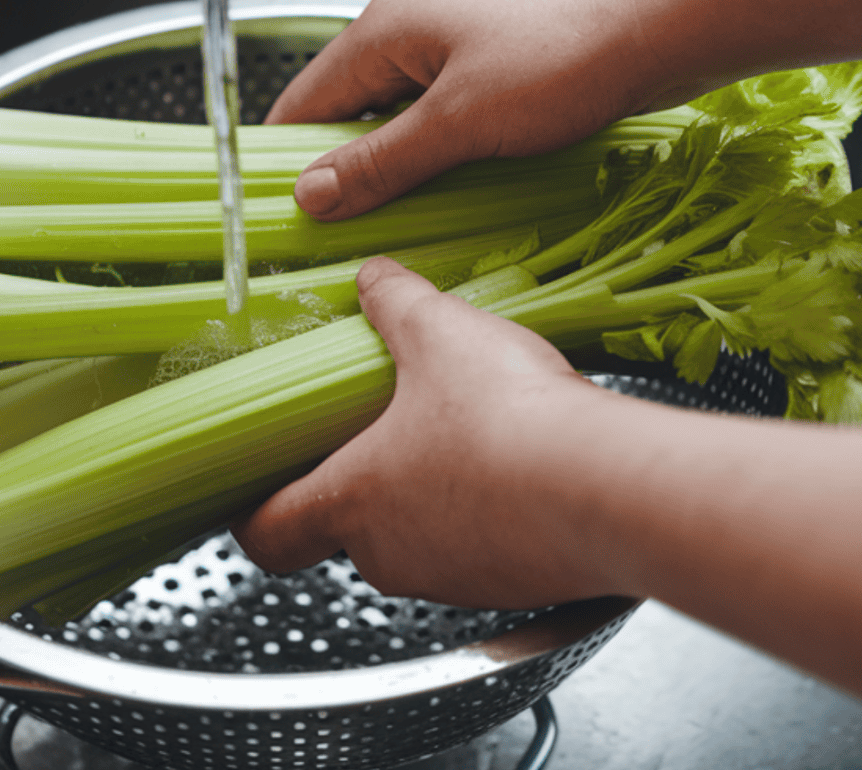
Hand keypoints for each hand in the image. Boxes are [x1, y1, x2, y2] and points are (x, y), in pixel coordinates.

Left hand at [233, 258, 631, 607]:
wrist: (609, 487)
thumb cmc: (508, 420)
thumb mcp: (439, 333)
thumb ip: (396, 302)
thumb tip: (372, 276)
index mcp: (351, 500)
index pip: (267, 536)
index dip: (251, 515)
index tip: (253, 492)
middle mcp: (392, 555)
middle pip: (345, 535)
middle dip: (358, 487)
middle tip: (377, 433)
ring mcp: (454, 578)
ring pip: (418, 544)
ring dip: (429, 500)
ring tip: (460, 439)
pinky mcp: (513, 585)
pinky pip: (484, 552)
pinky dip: (489, 516)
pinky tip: (519, 467)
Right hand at [267, 0, 689, 220]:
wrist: (666, 21)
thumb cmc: (564, 58)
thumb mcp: (460, 123)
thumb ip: (382, 162)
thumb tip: (311, 194)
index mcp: (387, 25)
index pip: (306, 99)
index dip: (289, 160)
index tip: (282, 220)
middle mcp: (415, 23)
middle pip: (352, 106)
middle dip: (347, 167)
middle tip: (344, 238)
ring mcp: (462, 38)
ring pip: (404, 113)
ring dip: (400, 163)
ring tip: (398, 222)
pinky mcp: (504, 57)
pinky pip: (449, 112)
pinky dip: (443, 149)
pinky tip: (455, 189)